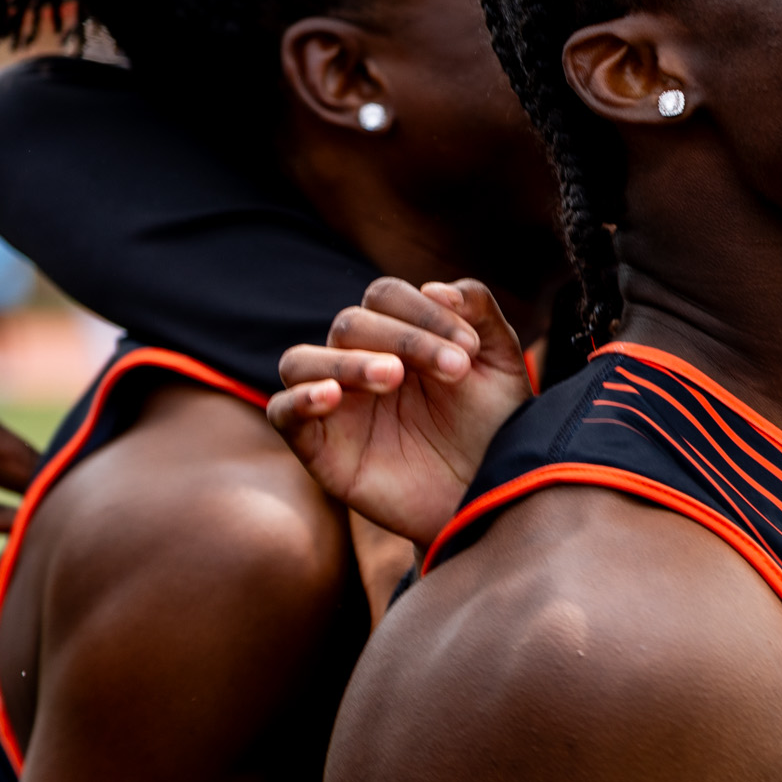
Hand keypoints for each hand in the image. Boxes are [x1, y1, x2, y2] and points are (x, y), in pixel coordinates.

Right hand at [271, 279, 531, 548]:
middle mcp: (358, 361)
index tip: (471, 349)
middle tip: (454, 371)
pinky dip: (297, 398)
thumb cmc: (493, 428)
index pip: (384, 296)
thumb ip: (480, 310)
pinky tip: (332, 397)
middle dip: (404, 338)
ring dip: (346, 360)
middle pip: (349, 323)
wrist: (490, 495)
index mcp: (397, 336)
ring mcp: (335, 405)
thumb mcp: (501, 364)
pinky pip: (281, 411)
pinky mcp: (319, 448)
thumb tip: (436, 286)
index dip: (424, 311)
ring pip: (301, 360)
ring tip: (393, 377)